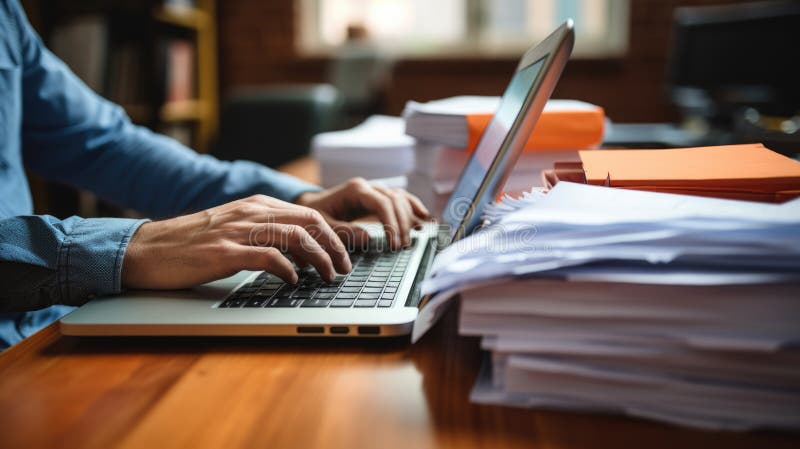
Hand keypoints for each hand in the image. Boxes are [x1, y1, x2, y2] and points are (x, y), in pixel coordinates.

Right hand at [121, 195, 351, 288]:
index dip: (334, 233)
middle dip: (335, 246)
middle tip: (345, 268)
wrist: (147, 249)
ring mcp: (238, 231)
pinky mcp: (224, 252)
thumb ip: (265, 232)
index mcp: (256, 205)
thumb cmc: (192, 243)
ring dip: (319, 259)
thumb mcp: (234, 227)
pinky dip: (288, 269)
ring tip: (328, 276)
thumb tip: (302, 252)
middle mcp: (251, 212)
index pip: (309, 213)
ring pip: (296, 237)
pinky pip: (268, 257)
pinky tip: (294, 281)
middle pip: (310, 222)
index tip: (348, 252)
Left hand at [295, 178, 429, 248]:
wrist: (311, 206)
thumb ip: (343, 231)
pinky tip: (424, 218)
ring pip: (401, 198)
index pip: (383, 203)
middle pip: (395, 201)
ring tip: (415, 237)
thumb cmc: (315, 216)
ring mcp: (375, 191)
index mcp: (356, 190)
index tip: (394, 244)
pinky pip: (401, 199)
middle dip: (402, 224)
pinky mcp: (379, 198)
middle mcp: (369, 187)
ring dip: (411, 217)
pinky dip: (413, 207)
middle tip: (403, 247)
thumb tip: (367, 238)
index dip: (392, 224)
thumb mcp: (322, 226)